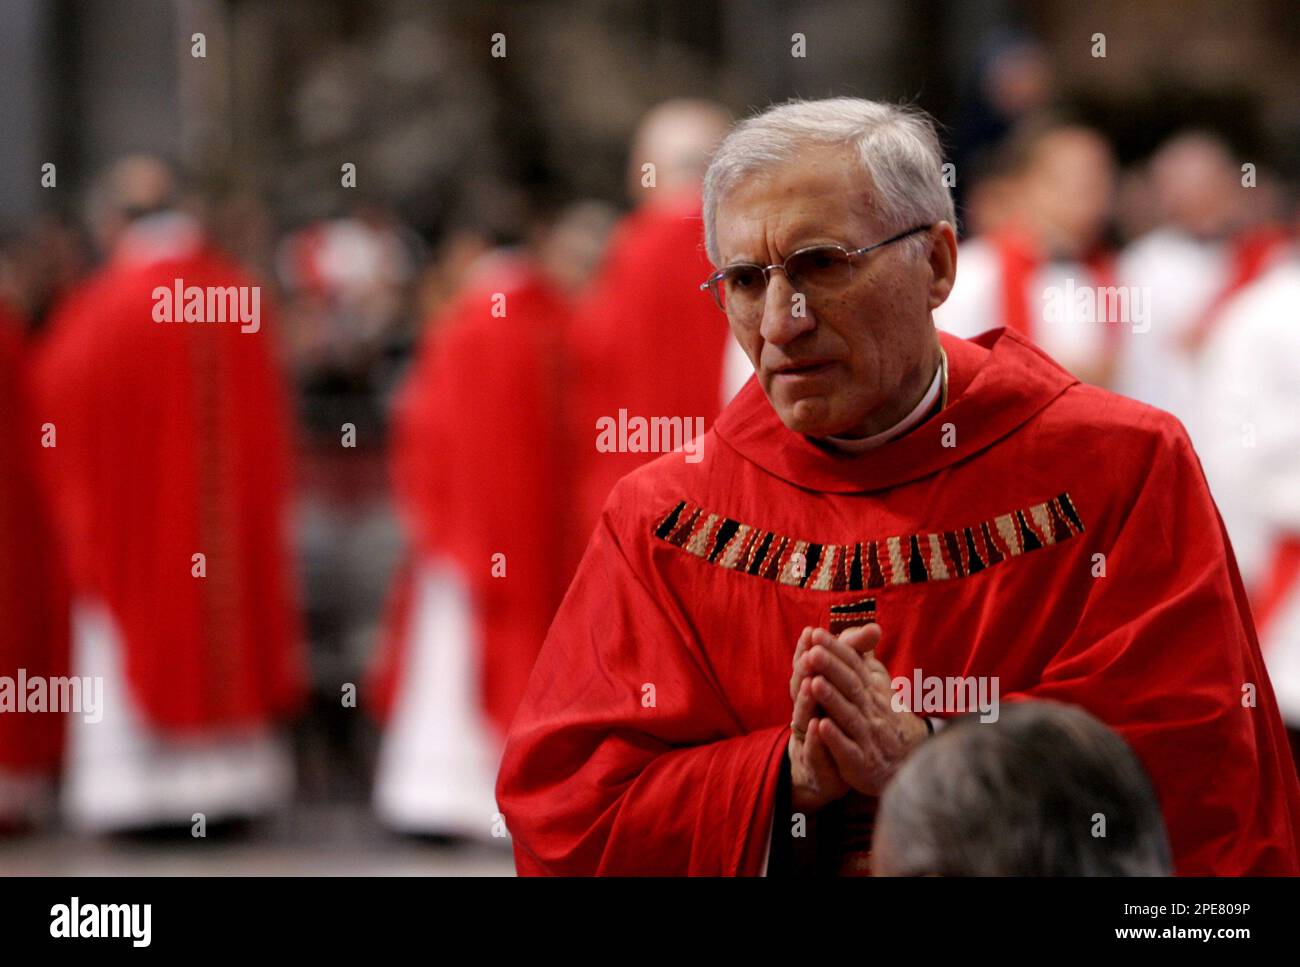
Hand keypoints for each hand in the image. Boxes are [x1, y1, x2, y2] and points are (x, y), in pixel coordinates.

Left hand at [793, 624, 927, 796]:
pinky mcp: (860, 761)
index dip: (836, 649)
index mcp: (872, 688)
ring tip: (813, 683)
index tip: (816, 633)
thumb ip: (866, 659)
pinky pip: (847, 748)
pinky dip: (834, 738)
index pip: (854, 665)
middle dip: (831, 668)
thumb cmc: (882, 716)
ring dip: (831, 699)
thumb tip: (869, 627)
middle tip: (813, 651)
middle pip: (850, 685)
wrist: (905, 761)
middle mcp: (871, 709)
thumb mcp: (877, 685)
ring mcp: (866, 735)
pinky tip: (819, 726)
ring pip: (848, 714)